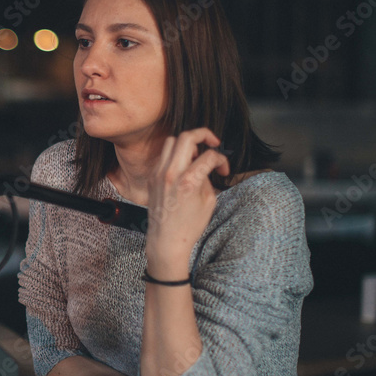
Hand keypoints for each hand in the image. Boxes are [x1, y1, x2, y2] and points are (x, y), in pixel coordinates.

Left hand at [145, 128, 229, 271]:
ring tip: (196, 155)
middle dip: (204, 134)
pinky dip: (175, 155)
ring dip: (187, 143)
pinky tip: (183, 166)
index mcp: (189, 181)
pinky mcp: (152, 177)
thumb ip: (207, 177)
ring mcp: (159, 174)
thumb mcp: (209, 201)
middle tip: (213, 142)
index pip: (210, 155)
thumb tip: (206, 163)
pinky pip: (163, 155)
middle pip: (187, 136)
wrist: (166, 240)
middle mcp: (171, 174)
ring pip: (172, 141)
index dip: (222, 159)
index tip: (223, 169)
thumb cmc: (189, 226)